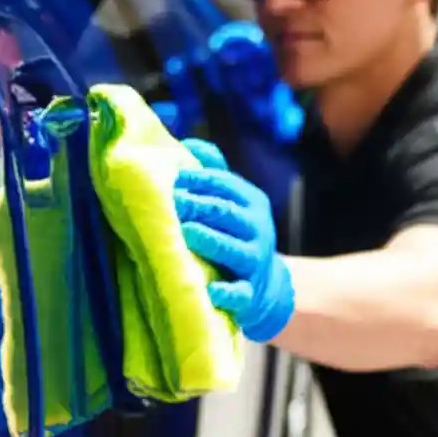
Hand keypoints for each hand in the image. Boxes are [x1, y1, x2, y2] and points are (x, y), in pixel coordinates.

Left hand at [173, 141, 294, 341]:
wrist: (265, 284)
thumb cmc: (234, 232)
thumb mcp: (232, 201)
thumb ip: (212, 172)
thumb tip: (187, 143)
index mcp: (250, 202)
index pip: (225, 185)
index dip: (200, 179)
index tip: (174, 178)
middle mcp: (255, 229)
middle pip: (226, 213)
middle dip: (199, 205)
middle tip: (172, 201)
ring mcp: (253, 262)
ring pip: (232, 249)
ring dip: (210, 240)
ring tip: (187, 232)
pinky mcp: (248, 294)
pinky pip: (239, 294)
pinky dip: (226, 292)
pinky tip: (211, 290)